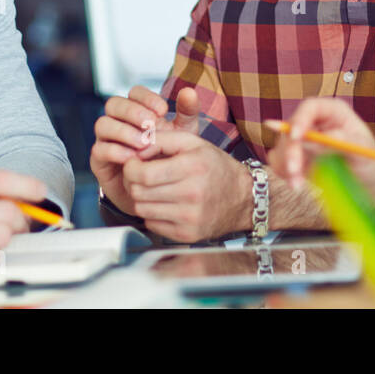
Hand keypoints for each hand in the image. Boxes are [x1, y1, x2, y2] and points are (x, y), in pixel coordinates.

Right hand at [89, 85, 199, 213]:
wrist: (160, 192)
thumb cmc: (169, 157)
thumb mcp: (182, 135)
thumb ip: (186, 113)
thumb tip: (189, 91)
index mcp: (138, 111)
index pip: (134, 93)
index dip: (146, 98)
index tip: (163, 110)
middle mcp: (118, 121)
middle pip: (114, 104)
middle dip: (132, 111)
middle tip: (149, 124)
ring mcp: (107, 140)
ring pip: (102, 124)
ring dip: (122, 131)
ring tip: (143, 143)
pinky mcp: (100, 161)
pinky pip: (99, 149)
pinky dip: (114, 151)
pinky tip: (132, 158)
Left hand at [122, 128, 250, 242]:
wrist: (243, 198)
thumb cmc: (215, 166)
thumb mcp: (192, 142)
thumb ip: (161, 139)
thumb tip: (134, 148)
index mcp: (192, 167)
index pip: (143, 174)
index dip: (130, 168)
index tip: (133, 164)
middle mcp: (192, 194)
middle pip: (139, 192)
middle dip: (132, 182)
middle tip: (140, 176)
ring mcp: (189, 218)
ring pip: (142, 210)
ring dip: (141, 198)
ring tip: (152, 189)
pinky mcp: (187, 234)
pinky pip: (151, 224)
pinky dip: (152, 214)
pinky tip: (163, 203)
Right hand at [267, 97, 374, 187]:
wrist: (368, 180)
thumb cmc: (372, 161)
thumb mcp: (363, 151)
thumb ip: (342, 143)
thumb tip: (319, 140)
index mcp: (333, 111)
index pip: (310, 107)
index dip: (300, 119)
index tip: (297, 137)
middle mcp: (315, 122)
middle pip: (291, 128)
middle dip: (290, 151)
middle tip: (295, 171)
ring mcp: (303, 139)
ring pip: (283, 146)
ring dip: (286, 165)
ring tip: (298, 185)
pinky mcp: (297, 155)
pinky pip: (280, 160)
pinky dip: (284, 172)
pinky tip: (297, 182)